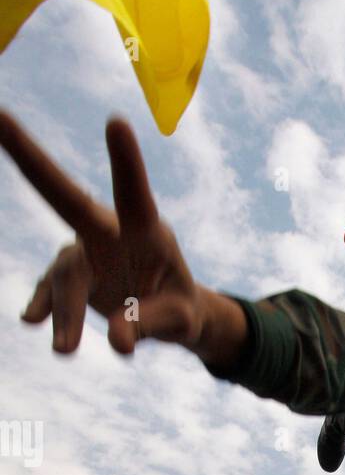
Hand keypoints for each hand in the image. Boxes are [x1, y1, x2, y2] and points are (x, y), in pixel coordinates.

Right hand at [0, 113, 211, 355]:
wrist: (169, 318)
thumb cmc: (183, 308)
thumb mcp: (182, 321)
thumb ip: (151, 325)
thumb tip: (118, 343)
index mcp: (147, 230)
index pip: (134, 192)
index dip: (125, 161)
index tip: (116, 123)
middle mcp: (108, 231)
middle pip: (67, 198)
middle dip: (31, 157)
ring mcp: (84, 253)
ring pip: (66, 274)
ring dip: (66, 312)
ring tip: (67, 352)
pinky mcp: (70, 278)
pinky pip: (51, 291)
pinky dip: (44, 307)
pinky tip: (32, 320)